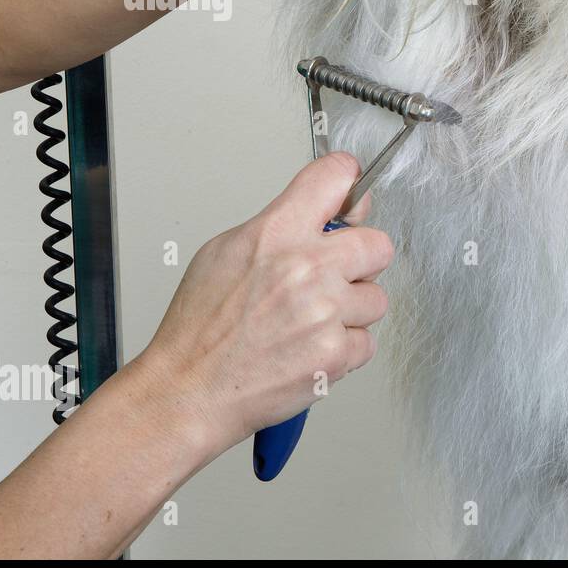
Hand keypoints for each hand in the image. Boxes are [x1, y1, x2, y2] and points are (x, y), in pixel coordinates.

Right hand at [134, 153, 393, 455]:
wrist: (189, 390)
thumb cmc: (200, 328)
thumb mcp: (225, 252)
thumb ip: (280, 226)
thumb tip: (327, 212)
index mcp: (276, 233)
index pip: (335, 177)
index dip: (348, 182)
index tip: (351, 192)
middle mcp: (307, 267)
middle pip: (378, 244)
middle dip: (362, 261)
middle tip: (334, 277)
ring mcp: (325, 311)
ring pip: (376, 298)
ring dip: (352, 312)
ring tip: (310, 322)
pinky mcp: (336, 353)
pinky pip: (366, 342)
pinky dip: (343, 349)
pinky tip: (309, 349)